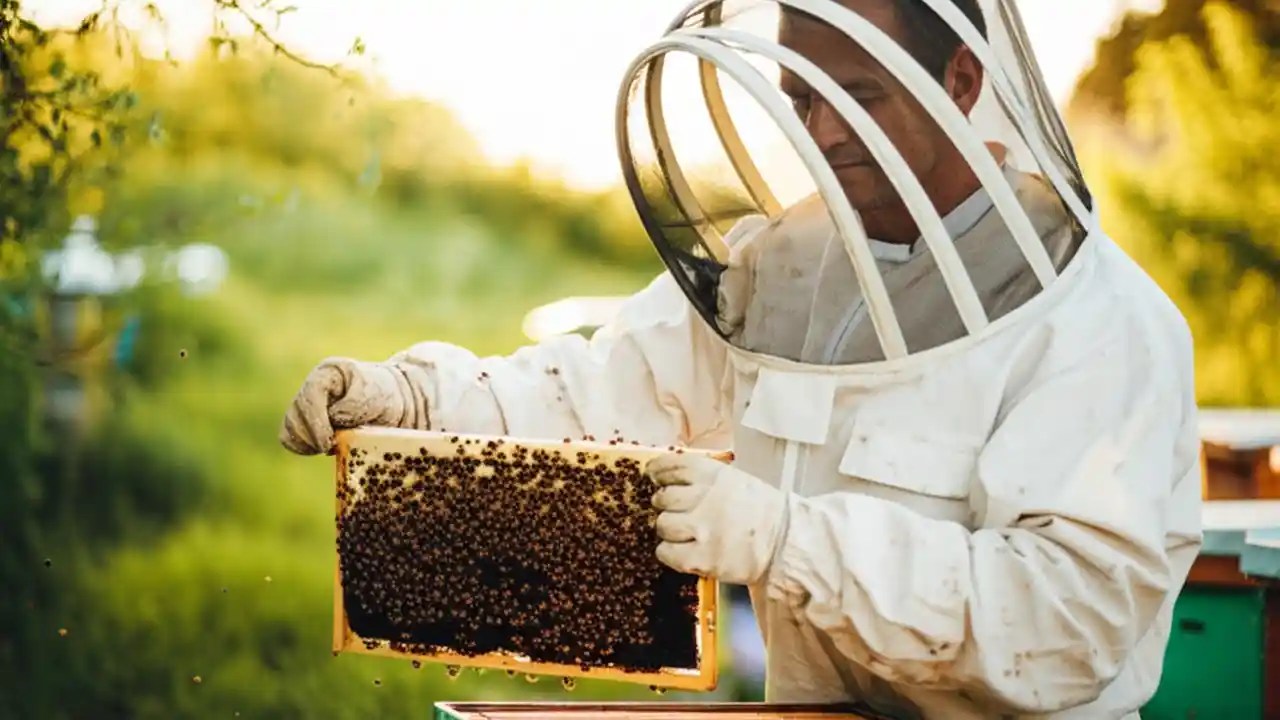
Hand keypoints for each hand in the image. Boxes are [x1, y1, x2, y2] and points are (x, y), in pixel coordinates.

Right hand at [278, 357, 423, 455]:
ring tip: (332, 446)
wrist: (392, 405)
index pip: (309, 397)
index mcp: (328, 373)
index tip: (329, 442)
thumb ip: (352, 407)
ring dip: (308, 444)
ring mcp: (305, 405)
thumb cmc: (384, 396)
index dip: (316, 423)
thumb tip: (332, 419)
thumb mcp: (374, 397)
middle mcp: (311, 387)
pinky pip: (290, 439)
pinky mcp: (305, 423)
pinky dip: (303, 448)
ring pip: (289, 429)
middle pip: (294, 416)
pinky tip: (323, 448)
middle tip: (333, 447)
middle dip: (313, 437)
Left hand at [647, 453, 787, 584]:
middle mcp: (702, 497)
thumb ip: (703, 477)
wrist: (785, 542)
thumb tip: (666, 477)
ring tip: (685, 533)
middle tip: (678, 512)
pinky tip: (682, 551)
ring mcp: (700, 528)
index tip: (653, 476)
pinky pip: (665, 552)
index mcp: (712, 474)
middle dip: (665, 505)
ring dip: (669, 529)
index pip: (670, 466)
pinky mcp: (700, 557)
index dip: (658, 472)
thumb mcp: (735, 480)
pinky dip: (669, 552)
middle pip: (662, 498)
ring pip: (662, 525)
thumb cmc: (762, 511)